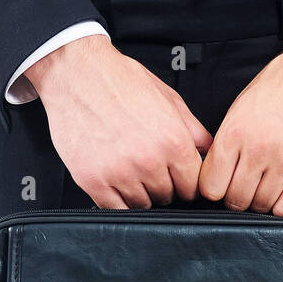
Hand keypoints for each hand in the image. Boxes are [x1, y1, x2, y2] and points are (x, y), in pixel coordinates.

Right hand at [26, 35, 212, 208]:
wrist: (75, 73)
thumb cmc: (118, 80)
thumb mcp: (166, 97)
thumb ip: (192, 128)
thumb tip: (207, 149)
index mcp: (172, 140)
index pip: (192, 185)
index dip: (186, 182)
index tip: (178, 178)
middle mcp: (148, 160)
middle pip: (168, 197)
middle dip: (163, 186)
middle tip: (150, 169)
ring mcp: (120, 173)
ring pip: (142, 205)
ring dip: (140, 194)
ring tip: (130, 170)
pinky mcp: (93, 181)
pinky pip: (114, 209)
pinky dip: (117, 201)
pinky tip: (115, 182)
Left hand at [198, 19, 282, 216]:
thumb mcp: (243, 105)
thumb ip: (228, 141)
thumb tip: (217, 172)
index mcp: (236, 131)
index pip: (211, 185)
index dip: (214, 189)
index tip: (221, 187)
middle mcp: (259, 148)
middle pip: (235, 200)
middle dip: (236, 198)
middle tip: (244, 188)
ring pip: (261, 206)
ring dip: (261, 201)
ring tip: (266, 185)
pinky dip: (282, 206)